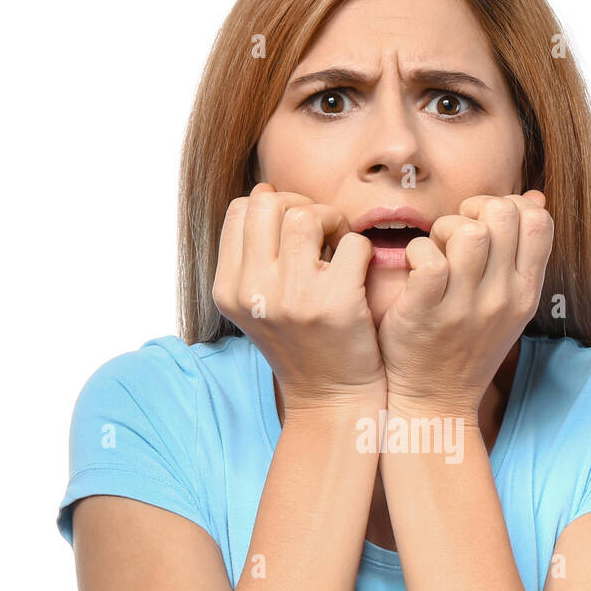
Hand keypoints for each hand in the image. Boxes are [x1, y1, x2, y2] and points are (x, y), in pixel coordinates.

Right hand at [213, 183, 385, 411]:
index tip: (296, 233)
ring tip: (339, 248)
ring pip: (306, 215)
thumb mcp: (259, 304)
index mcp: (228, 290)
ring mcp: (292, 298)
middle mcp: (253, 293)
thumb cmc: (302, 343)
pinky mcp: (335, 304)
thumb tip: (264, 191)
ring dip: (332, 221)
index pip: (241, 210)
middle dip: (303, 207)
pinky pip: (352, 242)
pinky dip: (362, 250)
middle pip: (270, 203)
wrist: (331, 399)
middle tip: (323, 236)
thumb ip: (254, 253)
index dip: (274, 207)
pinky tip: (360, 272)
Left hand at [376, 190, 552, 415]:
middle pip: (502, 213)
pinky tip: (414, 268)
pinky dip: (416, 251)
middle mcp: (502, 298)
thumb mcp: (508, 304)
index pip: (538, 220)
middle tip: (455, 234)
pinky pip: (428, 257)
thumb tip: (535, 196)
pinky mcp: (426, 313)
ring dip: (444, 229)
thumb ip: (522, 253)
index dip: (509, 205)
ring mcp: (465, 307)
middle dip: (474, 210)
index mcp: (526, 292)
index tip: (485, 225)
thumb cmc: (468, 346)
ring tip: (435, 251)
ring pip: (467, 231)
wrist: (436, 401)